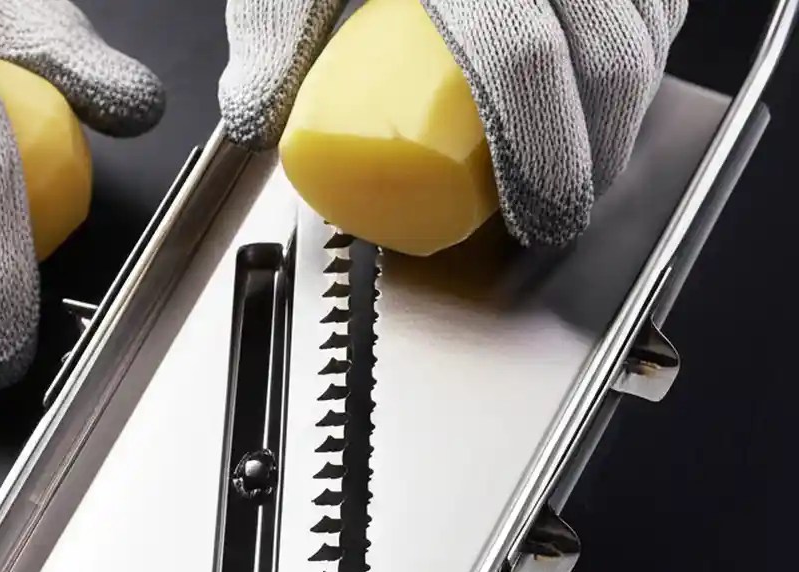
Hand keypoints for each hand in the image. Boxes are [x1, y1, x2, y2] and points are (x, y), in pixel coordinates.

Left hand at [218, 0, 686, 245]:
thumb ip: (274, 28)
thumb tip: (257, 123)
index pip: (520, 56)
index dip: (540, 153)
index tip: (537, 214)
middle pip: (610, 51)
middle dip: (599, 150)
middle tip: (564, 209)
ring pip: (649, 21)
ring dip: (627, 103)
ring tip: (583, 158)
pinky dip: (641, 44)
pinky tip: (605, 82)